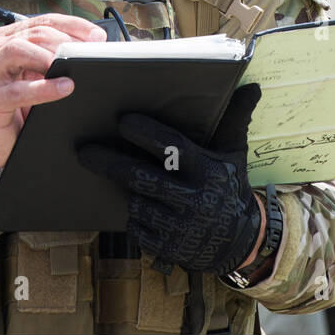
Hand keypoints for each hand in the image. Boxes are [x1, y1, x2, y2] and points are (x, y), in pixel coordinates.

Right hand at [0, 14, 105, 195]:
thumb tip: (89, 52)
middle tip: (90, 52)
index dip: (73, 25)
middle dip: (66, 40)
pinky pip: (17, 90)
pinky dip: (44, 88)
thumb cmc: (11, 109)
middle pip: (34, 33)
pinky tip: (64, 88)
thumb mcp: (33, 79)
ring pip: (19, 50)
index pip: (43, 22)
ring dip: (50, 56)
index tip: (97, 36)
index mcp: (6, 40)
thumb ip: (50, 62)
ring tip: (72, 67)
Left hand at [76, 85, 264, 275]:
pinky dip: (134, 216)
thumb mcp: (234, 153)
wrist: (237, 241)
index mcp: (208, 171)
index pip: (172, 148)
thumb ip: (236, 119)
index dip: (146, 133)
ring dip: (126, 190)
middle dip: (109, 162)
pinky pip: (136, 228)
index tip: (123, 121)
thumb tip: (250, 87)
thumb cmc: (229, 186)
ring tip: (120, 178)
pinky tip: (139, 206)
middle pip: (141, 177)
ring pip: (136, 201)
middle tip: (84, 150)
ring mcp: (179, 228)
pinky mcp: (168, 248)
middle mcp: (193, 200)